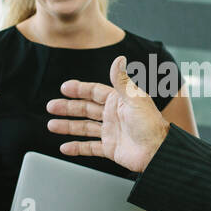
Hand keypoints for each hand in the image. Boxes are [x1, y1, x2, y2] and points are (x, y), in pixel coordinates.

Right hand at [46, 55, 169, 172]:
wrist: (158, 151)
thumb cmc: (151, 124)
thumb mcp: (135, 99)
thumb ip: (122, 81)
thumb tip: (119, 59)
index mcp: (118, 101)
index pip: (94, 92)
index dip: (79, 89)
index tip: (64, 88)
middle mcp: (113, 115)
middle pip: (86, 109)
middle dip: (68, 108)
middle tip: (51, 106)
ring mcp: (111, 132)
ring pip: (84, 128)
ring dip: (68, 126)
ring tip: (52, 125)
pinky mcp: (110, 148)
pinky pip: (89, 147)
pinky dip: (77, 147)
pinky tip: (65, 147)